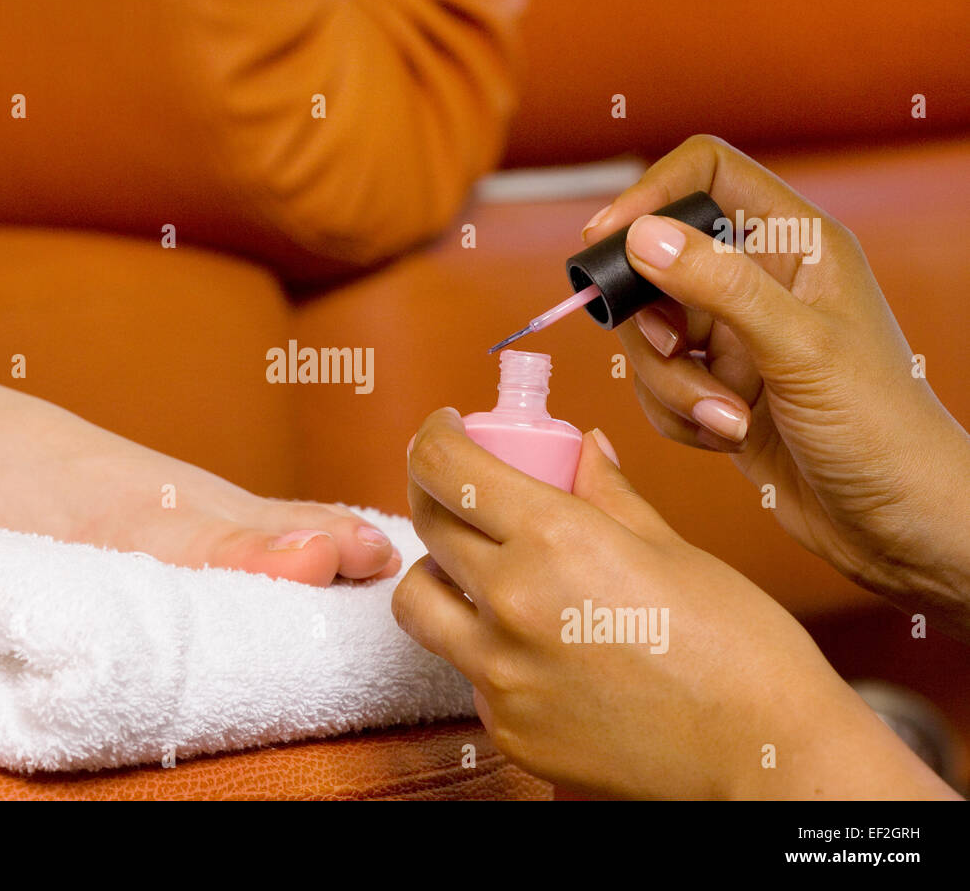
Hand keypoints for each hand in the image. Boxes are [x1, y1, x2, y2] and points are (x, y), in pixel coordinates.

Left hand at [394, 409, 954, 797]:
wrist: (764, 753)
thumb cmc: (739, 647)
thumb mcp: (671, 547)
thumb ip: (607, 493)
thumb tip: (583, 447)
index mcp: (556, 539)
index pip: (447, 468)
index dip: (434, 438)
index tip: (445, 432)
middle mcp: (513, 604)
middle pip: (425, 527)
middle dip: (437, 497)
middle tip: (464, 495)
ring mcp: (503, 674)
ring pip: (420, 605)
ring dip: (439, 577)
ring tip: (483, 575)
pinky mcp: (508, 728)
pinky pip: (467, 672)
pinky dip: (486, 650)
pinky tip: (538, 648)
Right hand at [583, 135, 969, 635]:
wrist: (898, 524)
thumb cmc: (882, 428)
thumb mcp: (799, 348)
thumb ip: (720, 287)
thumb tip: (641, 237)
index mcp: (795, 244)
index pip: (707, 175)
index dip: (652, 194)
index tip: (608, 239)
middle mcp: (761, 282)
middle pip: (657, 264)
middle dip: (654, 322)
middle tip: (676, 353)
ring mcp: (736, 338)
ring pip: (649, 334)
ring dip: (672, 384)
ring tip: (727, 418)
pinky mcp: (718, 389)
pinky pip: (657, 387)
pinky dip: (677, 416)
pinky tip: (726, 436)